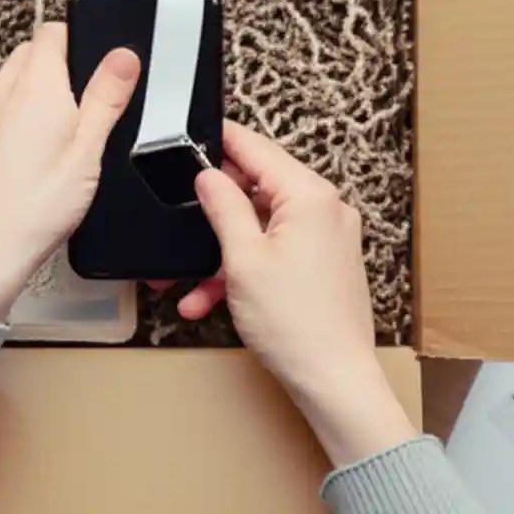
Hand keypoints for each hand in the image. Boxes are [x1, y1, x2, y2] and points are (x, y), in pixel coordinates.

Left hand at [0, 23, 139, 320]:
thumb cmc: (41, 203)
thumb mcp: (90, 148)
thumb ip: (107, 96)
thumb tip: (124, 55)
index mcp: (34, 83)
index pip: (54, 31)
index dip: (81, 42)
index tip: (100, 70)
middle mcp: (2, 88)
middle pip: (34, 52)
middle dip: (63, 66)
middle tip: (88, 105)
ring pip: (17, 77)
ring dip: (42, 89)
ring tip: (66, 131)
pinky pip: (3, 104)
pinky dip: (23, 112)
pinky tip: (40, 150)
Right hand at [178, 121, 416, 463]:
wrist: (333, 380)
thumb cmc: (296, 324)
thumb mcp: (242, 259)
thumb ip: (222, 206)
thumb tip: (208, 174)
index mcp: (309, 196)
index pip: (257, 148)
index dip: (220, 140)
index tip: (192, 134)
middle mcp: (325, 208)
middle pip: (257, 188)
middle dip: (214, 212)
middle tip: (181, 221)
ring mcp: (327, 236)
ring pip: (260, 226)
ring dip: (222, 251)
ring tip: (188, 281)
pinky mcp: (323, 261)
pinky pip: (275, 250)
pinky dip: (244, 268)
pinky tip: (209, 298)